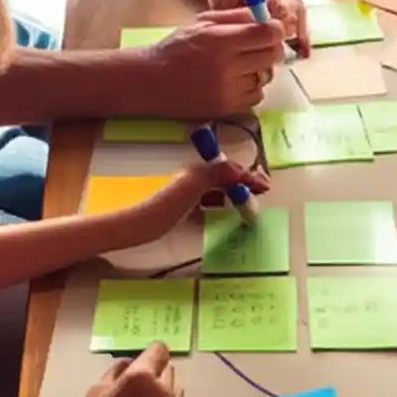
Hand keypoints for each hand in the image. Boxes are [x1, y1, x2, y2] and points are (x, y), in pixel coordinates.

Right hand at [67, 343, 184, 396]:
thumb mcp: (95, 392)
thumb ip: (116, 371)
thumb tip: (130, 362)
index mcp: (141, 378)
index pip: (159, 352)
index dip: (152, 354)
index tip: (147, 360)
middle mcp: (163, 393)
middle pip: (169, 372)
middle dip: (156, 375)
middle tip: (137, 390)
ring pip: (175, 393)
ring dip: (162, 395)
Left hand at [118, 160, 269, 245]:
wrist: (132, 227)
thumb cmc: (162, 208)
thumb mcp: (191, 187)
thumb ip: (215, 174)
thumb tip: (239, 168)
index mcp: (195, 171)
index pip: (228, 169)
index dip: (246, 176)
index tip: (264, 188)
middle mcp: (190, 178)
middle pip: (222, 176)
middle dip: (241, 182)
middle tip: (258, 194)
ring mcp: (183, 194)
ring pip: (215, 188)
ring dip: (232, 192)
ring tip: (246, 203)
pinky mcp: (178, 209)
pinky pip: (206, 201)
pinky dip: (220, 202)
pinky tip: (222, 211)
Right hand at [149, 9, 284, 116]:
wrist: (153, 80)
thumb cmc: (178, 47)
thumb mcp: (203, 22)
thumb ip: (236, 17)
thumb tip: (265, 14)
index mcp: (222, 40)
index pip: (268, 34)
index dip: (274, 30)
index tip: (269, 29)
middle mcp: (228, 66)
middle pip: (272, 55)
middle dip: (269, 48)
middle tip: (257, 46)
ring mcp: (229, 90)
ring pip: (265, 76)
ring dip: (259, 69)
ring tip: (240, 65)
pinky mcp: (227, 107)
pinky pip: (257, 96)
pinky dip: (251, 88)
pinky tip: (235, 81)